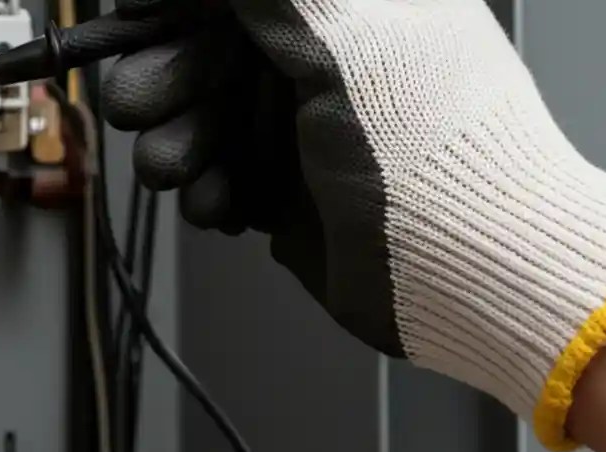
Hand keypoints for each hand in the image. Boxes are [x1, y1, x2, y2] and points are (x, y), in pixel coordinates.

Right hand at [108, 0, 605, 448]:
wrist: (471, 271)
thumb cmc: (434, 151)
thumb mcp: (346, 43)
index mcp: (351, 8)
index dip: (177, 6)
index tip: (135, 17)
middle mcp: (326, 59)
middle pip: (207, 51)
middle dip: (164, 79)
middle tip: (136, 106)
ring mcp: (306, 128)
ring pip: (204, 120)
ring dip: (176, 143)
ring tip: (171, 169)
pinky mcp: (291, 192)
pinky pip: (222, 179)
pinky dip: (207, 193)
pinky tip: (216, 205)